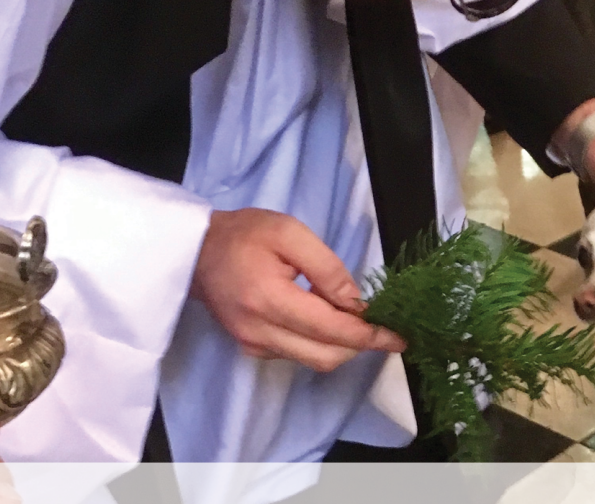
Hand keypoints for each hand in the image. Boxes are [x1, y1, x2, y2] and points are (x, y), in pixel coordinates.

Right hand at [193, 208, 405, 372]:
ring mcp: (253, 344)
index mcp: (269, 300)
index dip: (370, 336)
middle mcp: (259, 332)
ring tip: (353, 316)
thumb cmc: (244, 234)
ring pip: (314, 360)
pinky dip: (320, 343)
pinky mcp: (251, 347)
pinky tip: (325, 318)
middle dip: (361, 345)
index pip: (331, 331)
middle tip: (382, 325)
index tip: (399, 336)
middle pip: (326, 356)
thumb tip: (356, 303)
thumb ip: (327, 268)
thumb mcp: (290, 233)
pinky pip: (297, 355)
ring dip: (342, 345)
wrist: (196, 250)